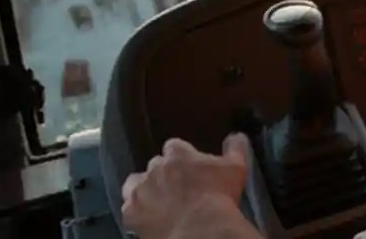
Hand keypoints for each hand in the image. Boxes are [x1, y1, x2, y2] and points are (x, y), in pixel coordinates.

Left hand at [122, 134, 249, 238]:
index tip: (190, 166)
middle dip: (163, 173)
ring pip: (134, 183)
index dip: (181, 156)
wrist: (200, 229)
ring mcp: (139, 191)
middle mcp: (154, 168)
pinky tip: (148, 218)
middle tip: (178, 186)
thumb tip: (236, 135)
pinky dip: (137, 212)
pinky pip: (128, 209)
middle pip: (155, 164)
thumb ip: (235, 149)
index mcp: (178, 154)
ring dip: (143, 188)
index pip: (174, 146)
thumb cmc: (220, 195)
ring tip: (156, 200)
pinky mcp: (131, 213)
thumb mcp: (236, 168)